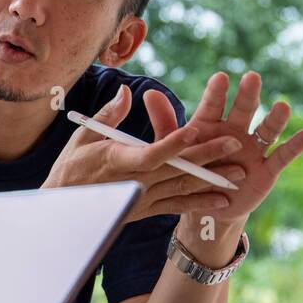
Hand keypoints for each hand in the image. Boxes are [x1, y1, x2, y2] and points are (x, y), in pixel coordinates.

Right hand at [42, 83, 250, 222]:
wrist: (63, 209)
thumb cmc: (71, 167)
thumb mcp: (83, 136)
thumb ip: (109, 115)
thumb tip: (128, 91)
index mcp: (117, 160)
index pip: (151, 152)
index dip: (173, 143)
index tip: (194, 130)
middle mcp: (133, 181)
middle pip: (176, 168)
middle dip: (207, 156)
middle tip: (234, 143)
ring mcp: (141, 199)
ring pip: (181, 188)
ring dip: (211, 181)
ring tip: (239, 173)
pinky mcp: (145, 210)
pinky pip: (176, 207)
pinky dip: (199, 204)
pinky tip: (221, 200)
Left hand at [175, 71, 302, 225]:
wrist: (205, 205)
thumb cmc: (187, 171)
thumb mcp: (172, 151)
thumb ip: (165, 124)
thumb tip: (149, 93)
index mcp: (209, 127)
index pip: (212, 106)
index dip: (216, 93)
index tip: (220, 78)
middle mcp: (234, 133)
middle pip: (242, 111)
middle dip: (248, 96)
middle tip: (252, 78)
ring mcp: (252, 149)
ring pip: (266, 130)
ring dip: (275, 119)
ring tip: (282, 106)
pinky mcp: (266, 169)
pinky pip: (282, 156)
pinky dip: (294, 145)